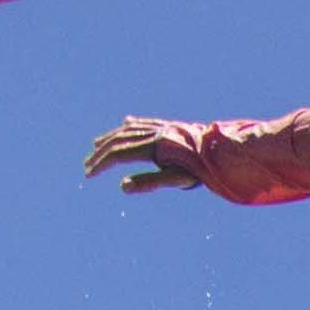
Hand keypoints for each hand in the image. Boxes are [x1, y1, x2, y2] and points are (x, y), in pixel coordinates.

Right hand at [85, 116, 210, 192]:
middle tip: (87, 166)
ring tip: (96, 145)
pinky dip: (131, 125)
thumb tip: (122, 186)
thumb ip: (148, 182)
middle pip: (119, 141)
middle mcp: (154, 133)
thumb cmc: (200, 169)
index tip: (89, 175)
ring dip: (110, 138)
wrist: (222, 150)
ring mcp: (161, 128)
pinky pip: (145, 123)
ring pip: (129, 130)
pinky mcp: (169, 126)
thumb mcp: (175, 179)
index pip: (119, 155)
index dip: (102, 165)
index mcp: (153, 146)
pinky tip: (126, 123)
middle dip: (101, 154)